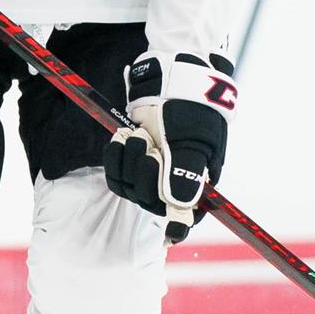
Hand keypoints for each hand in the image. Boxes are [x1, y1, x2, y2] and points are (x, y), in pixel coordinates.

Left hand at [101, 51, 235, 243]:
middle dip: (142, 174)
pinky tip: (120, 137)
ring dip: (126, 161)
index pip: (186, 217)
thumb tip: (179, 208)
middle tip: (147, 145)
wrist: (173, 78)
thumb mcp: (192, 140)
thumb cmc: (191, 109)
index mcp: (199, 184)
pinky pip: (116, 173)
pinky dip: (114, 157)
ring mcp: (153, 172)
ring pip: (129, 188)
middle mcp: (175, 183)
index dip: (176, 227)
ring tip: (135, 135)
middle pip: (150, 202)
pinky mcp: (133, 161)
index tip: (166, 236)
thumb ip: (186, 174)